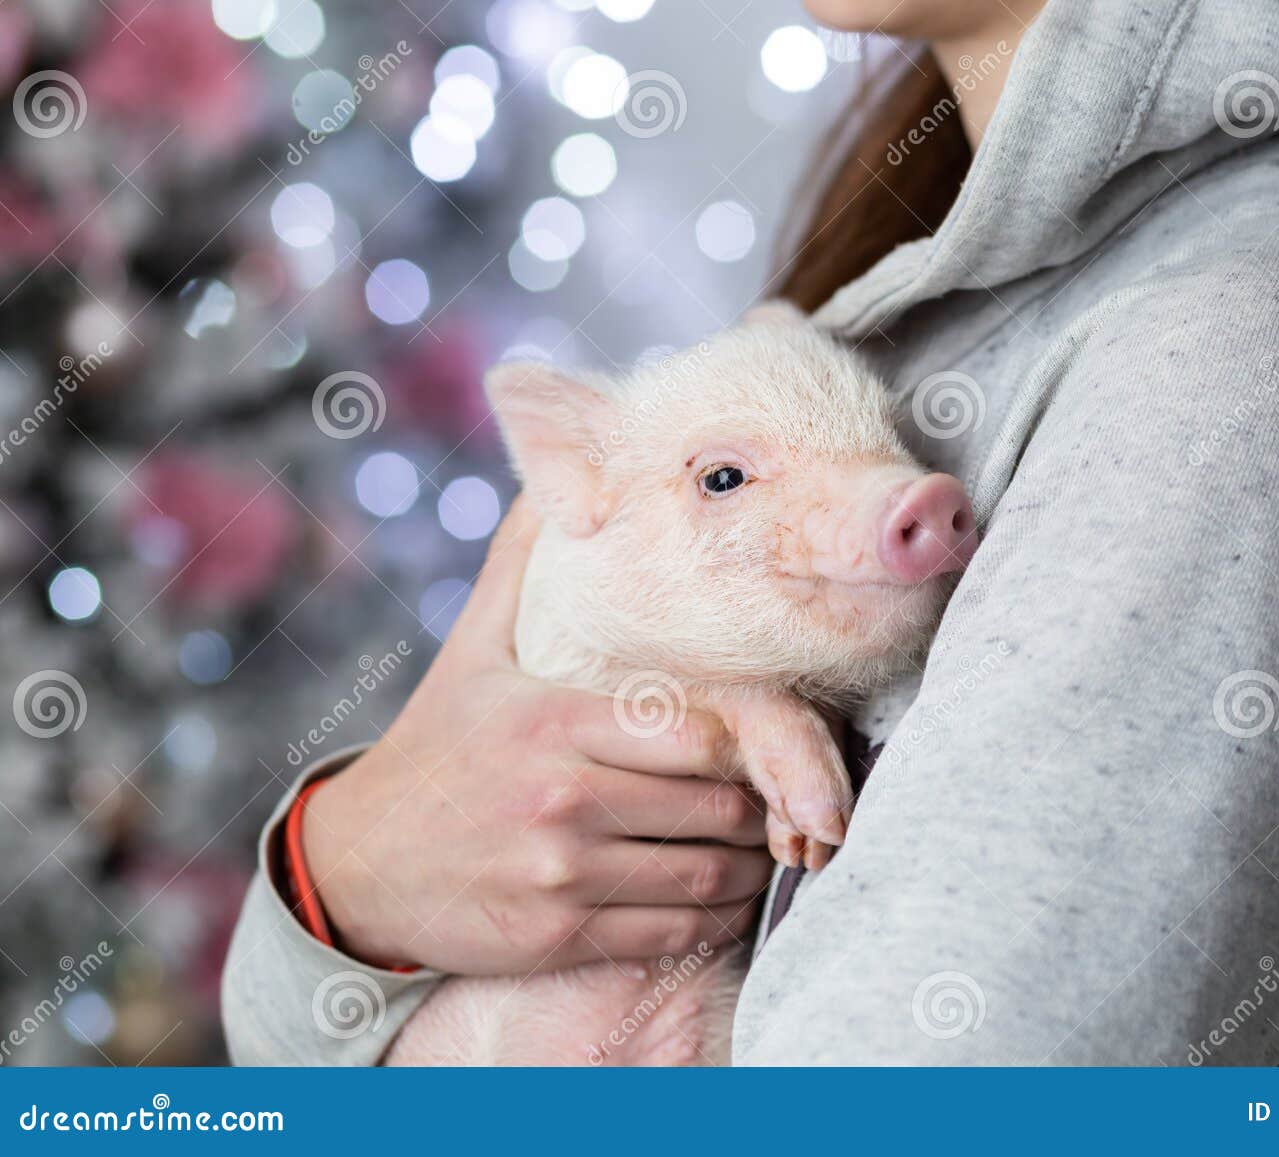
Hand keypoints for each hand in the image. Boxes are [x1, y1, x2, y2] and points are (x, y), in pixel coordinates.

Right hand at [300, 497, 772, 973]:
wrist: (357, 864)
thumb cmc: (435, 747)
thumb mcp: (471, 650)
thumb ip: (521, 567)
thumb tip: (552, 482)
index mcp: (554, 722)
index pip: (697, 734)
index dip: (747, 743)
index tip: (764, 742)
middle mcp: (562, 799)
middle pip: (715, 807)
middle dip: (758, 808)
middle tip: (782, 801)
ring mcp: (561, 874)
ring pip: (704, 876)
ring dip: (748, 868)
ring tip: (763, 849)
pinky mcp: (559, 937)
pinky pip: (672, 933)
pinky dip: (715, 920)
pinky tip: (726, 901)